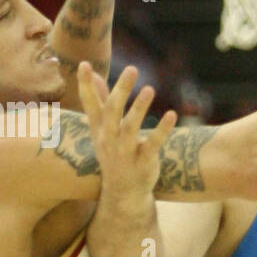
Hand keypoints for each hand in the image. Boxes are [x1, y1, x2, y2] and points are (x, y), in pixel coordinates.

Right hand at [78, 64, 176, 198]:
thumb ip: (99, 102)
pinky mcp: (144, 162)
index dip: (85, 85)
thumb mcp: (103, 130)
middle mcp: (109, 139)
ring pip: (130, 127)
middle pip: (112, 111)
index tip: (83, 64)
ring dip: (139, 108)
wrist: (123, 192)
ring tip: (150, 89)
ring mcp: (125, 152)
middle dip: (120, 90)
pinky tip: (172, 114)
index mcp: (99, 129)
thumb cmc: (113, 154)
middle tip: (132, 69)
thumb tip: (95, 74)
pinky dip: (162, 130)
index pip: (89, 104)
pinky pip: (153, 144)